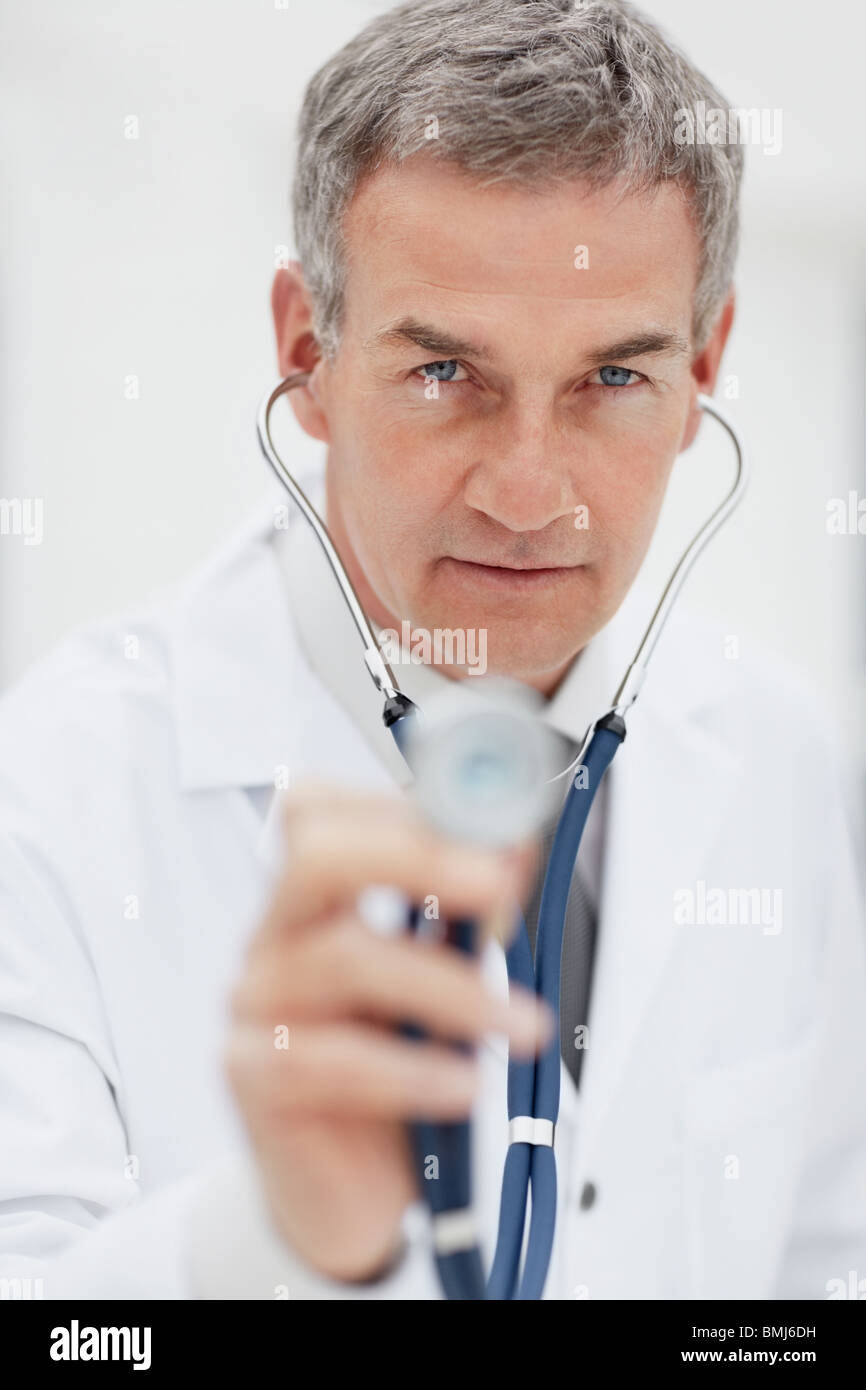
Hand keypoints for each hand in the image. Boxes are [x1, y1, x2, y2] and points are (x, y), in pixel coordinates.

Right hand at [224, 783, 550, 1281]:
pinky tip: (464, 1084)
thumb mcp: (442, 981)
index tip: (484, 822)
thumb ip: (470, 915)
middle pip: (317, 857)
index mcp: (313, 902)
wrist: (351, 1191)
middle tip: (499, 884)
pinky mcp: (254, 1077)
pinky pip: (332, 1061)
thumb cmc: (394, 1072)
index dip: (396, 802)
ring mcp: (256, 1005)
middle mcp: (275, 939)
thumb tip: (516, 849)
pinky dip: (413, 1070)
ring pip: (345, 959)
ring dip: (453, 988)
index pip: (320, 811)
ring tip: (523, 1025)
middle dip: (417, 857)